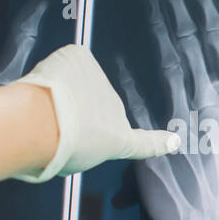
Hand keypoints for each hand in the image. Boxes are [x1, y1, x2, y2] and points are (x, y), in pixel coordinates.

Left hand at [12, 44, 179, 182]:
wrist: (44, 123)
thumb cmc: (56, 149)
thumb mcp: (72, 162)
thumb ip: (76, 145)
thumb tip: (66, 126)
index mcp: (118, 140)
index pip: (144, 143)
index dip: (159, 142)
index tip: (174, 140)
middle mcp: (115, 108)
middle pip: (92, 106)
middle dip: (73, 111)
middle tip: (52, 126)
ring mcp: (99, 79)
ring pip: (74, 83)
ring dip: (61, 92)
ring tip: (45, 109)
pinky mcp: (81, 57)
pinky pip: (66, 62)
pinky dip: (54, 70)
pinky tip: (45, 85)